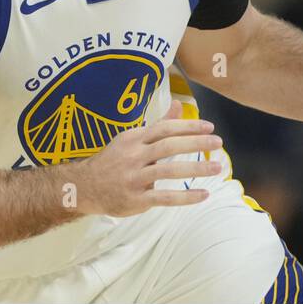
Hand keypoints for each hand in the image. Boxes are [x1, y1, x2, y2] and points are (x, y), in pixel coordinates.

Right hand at [68, 100, 223, 216]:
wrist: (84, 187)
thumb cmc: (114, 161)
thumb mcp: (133, 139)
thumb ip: (159, 124)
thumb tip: (179, 105)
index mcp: (134, 138)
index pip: (164, 128)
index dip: (188, 126)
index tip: (209, 127)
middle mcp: (133, 156)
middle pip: (168, 146)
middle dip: (195, 143)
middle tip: (218, 142)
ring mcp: (134, 178)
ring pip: (168, 171)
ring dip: (195, 169)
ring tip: (217, 167)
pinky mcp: (135, 199)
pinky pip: (164, 198)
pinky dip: (185, 197)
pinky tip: (203, 195)